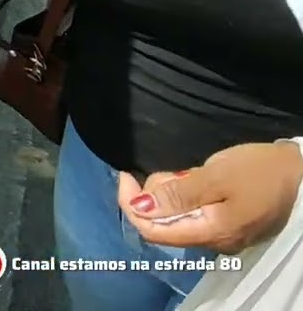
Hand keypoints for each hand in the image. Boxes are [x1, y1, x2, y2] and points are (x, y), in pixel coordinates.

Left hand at [117, 141, 302, 254]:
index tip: (126, 177)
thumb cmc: (258, 172)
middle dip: (156, 194)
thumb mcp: (215, 176)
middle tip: (175, 171)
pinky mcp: (228, 223)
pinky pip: (194, 212)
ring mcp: (222, 234)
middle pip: (163, 224)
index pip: (151, 231)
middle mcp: (212, 241)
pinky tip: (200, 179)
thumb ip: (176, 195)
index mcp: (208, 233)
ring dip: (173, 192)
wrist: (302, 173)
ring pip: (178, 216)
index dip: (131, 205)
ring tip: (191, 173)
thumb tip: (138, 207)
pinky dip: (188, 195)